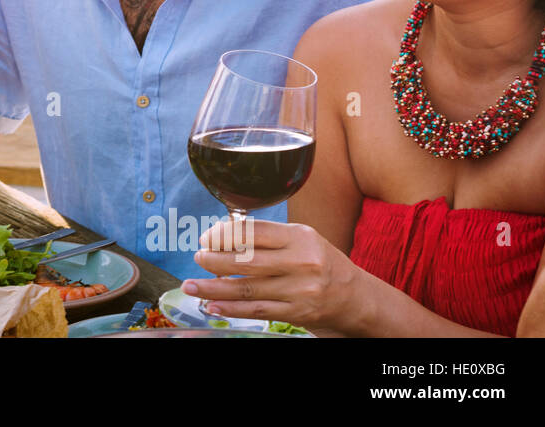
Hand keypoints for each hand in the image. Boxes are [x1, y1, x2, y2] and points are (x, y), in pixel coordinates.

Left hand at [184, 219, 362, 333]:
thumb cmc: (319, 261)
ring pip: (247, 288)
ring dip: (213, 288)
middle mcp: (301, 262)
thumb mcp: (300, 239)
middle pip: (247, 261)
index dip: (225, 234)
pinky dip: (231, 308)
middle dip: (215, 259)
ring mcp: (299, 290)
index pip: (254, 232)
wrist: (353, 297)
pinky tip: (211, 305)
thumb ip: (267, 236)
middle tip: (198, 257)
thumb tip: (222, 234)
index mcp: (300, 237)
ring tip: (191, 285)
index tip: (207, 237)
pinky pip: (256, 310)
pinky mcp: (296, 313)